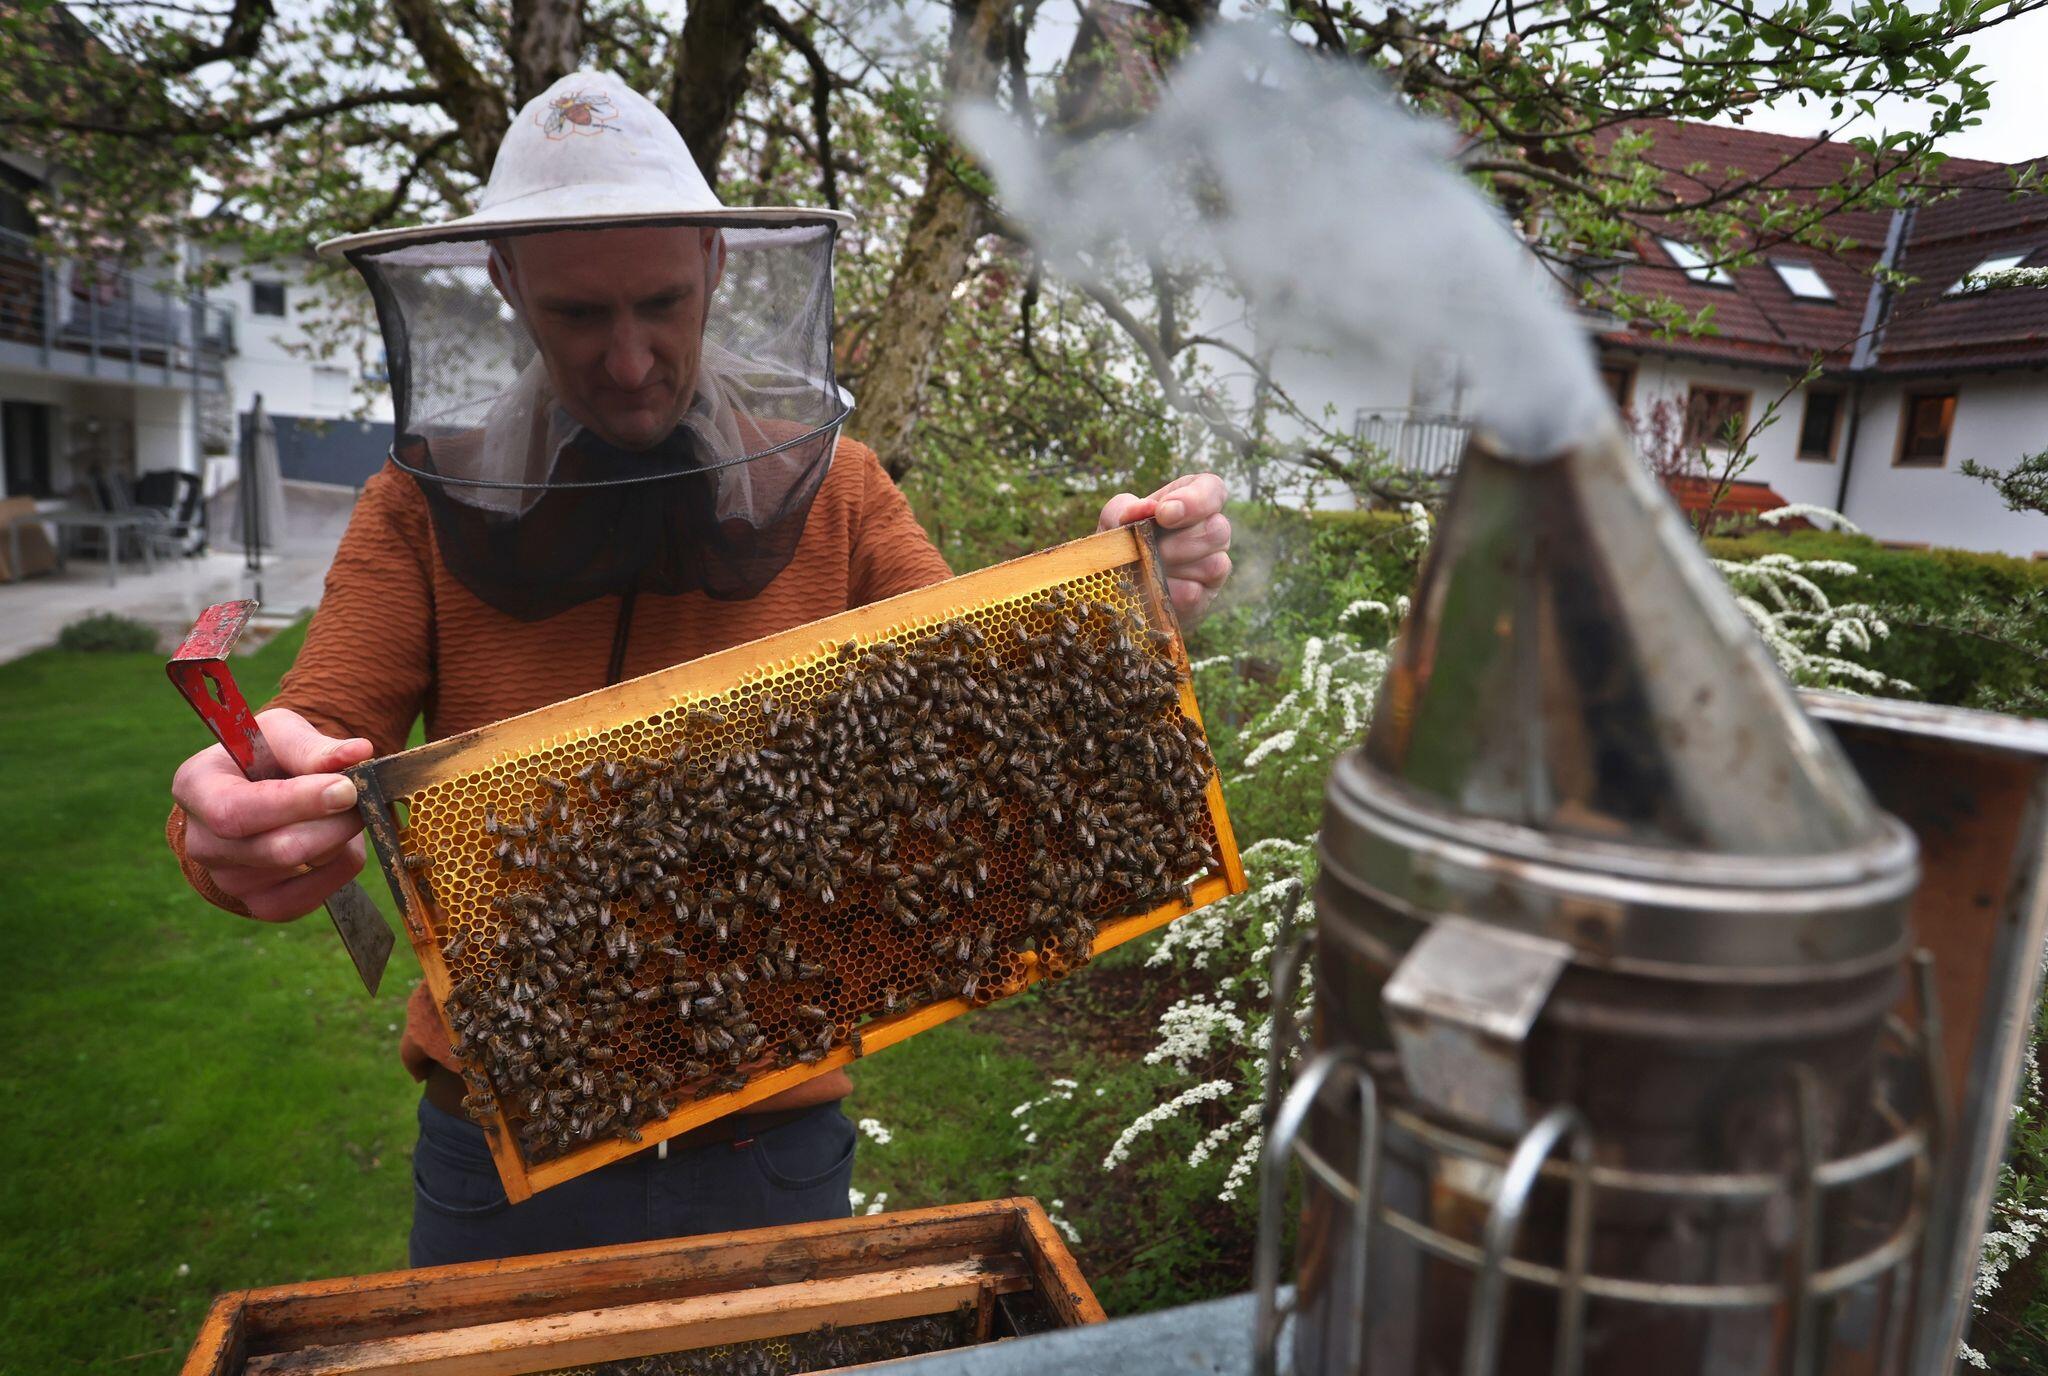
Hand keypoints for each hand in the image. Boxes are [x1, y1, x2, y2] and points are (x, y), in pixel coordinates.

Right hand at [171, 709, 374, 920]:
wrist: (259, 793)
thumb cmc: (264, 756)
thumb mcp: (280, 733)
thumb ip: (313, 746)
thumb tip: (359, 752)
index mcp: (196, 789)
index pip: (236, 811)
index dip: (295, 803)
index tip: (346, 788)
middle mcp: (202, 843)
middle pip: (279, 849)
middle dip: (334, 823)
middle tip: (363, 795)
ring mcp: (230, 881)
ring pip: (306, 868)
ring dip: (341, 838)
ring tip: (340, 810)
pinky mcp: (263, 905)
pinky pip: (318, 894)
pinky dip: (342, 865)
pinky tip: (337, 839)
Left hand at [1098, 472, 1231, 619]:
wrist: (1113, 580)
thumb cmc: (1121, 539)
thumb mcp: (1115, 518)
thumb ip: (1127, 508)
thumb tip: (1147, 508)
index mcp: (1194, 500)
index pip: (1213, 489)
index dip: (1195, 501)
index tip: (1163, 514)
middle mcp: (1213, 530)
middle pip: (1218, 530)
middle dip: (1177, 542)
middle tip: (1148, 548)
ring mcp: (1215, 565)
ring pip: (1213, 564)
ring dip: (1171, 567)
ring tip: (1145, 568)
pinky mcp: (1205, 596)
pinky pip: (1195, 594)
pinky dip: (1166, 592)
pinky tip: (1149, 589)